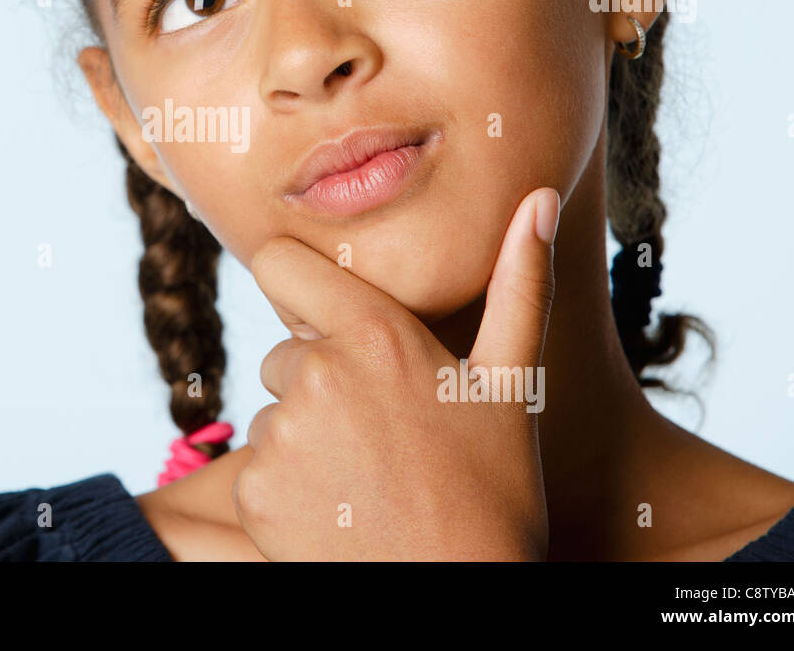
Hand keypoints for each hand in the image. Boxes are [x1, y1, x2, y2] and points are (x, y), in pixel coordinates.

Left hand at [232, 187, 559, 560]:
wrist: (457, 595)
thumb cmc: (494, 492)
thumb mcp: (511, 385)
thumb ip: (520, 284)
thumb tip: (539, 199)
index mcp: (373, 334)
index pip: (278, 263)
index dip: (295, 283)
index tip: (319, 314)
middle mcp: (315, 373)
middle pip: (284, 352)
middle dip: (318, 381)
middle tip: (380, 432)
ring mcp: (279, 435)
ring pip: (273, 414)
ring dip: (306, 437)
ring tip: (366, 476)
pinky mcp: (253, 490)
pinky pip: (256, 468)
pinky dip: (286, 488)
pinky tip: (339, 509)